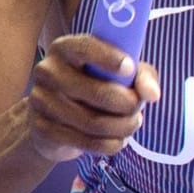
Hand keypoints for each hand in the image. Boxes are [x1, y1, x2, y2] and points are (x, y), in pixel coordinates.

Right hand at [26, 33, 160, 161]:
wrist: (56, 118)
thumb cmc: (94, 85)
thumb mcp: (119, 73)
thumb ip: (140, 76)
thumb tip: (152, 94)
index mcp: (65, 48)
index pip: (85, 48)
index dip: (109, 58)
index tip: (130, 69)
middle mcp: (48, 71)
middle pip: (95, 92)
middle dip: (127, 104)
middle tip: (139, 108)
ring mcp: (41, 101)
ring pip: (93, 122)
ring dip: (122, 127)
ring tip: (132, 124)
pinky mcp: (43, 129)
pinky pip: (86, 142)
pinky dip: (110, 144)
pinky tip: (117, 139)